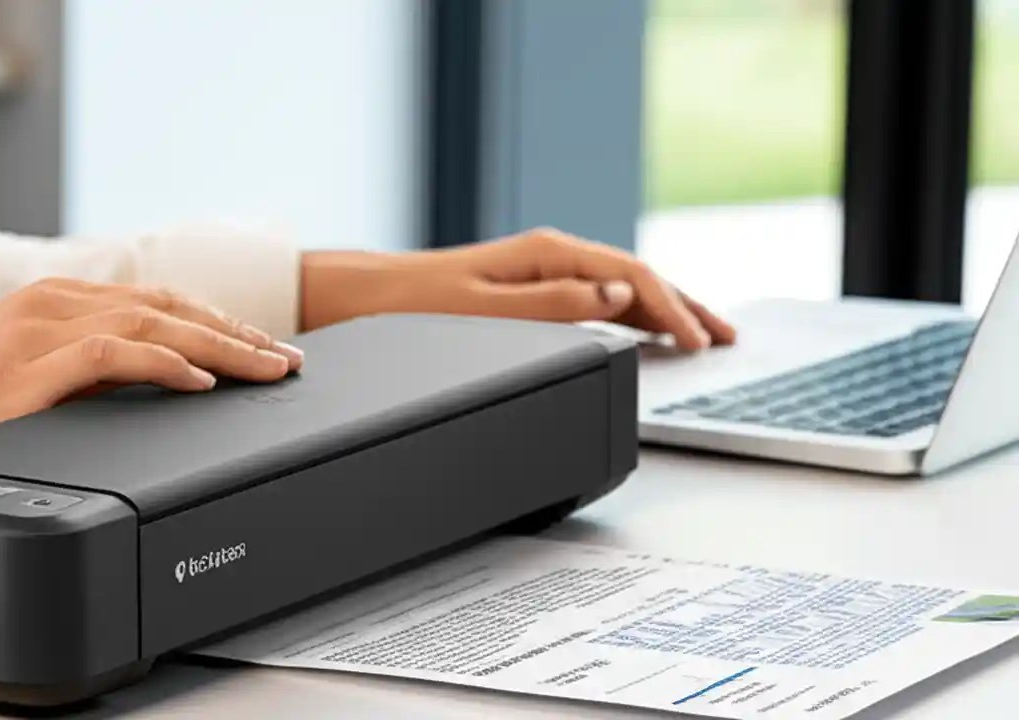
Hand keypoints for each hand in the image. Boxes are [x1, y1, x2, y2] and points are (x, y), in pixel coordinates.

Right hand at [0, 278, 303, 463]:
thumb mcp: (31, 375)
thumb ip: (88, 372)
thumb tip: (155, 385)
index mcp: (59, 302)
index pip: (159, 302)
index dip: (220, 322)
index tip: (265, 346)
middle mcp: (56, 305)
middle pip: (169, 308)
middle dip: (238, 332)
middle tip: (288, 360)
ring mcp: (40, 332)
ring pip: (152, 325)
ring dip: (220, 346)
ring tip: (267, 369)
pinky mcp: (25, 369)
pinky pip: (109, 357)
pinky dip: (161, 365)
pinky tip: (199, 382)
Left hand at [300, 227, 734, 350]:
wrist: (373, 297)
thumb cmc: (419, 305)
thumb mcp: (488, 311)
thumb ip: (556, 304)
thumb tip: (620, 294)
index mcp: (547, 255)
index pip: (631, 278)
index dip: (672, 309)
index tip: (699, 340)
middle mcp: (550, 256)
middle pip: (636, 277)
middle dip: (684, 305)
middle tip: (724, 335)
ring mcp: (542, 269)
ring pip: (621, 286)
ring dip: (664, 308)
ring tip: (701, 332)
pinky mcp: (531, 286)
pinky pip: (597, 296)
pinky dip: (632, 312)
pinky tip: (646, 327)